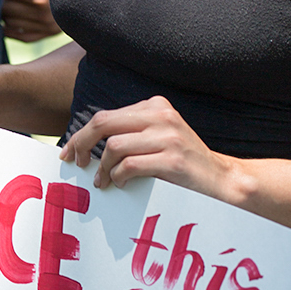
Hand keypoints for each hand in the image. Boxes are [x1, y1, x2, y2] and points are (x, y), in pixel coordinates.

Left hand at [59, 95, 241, 198]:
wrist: (222, 180)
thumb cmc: (182, 164)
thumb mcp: (157, 138)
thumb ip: (129, 134)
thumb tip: (84, 145)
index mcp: (155, 106)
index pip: (106, 116)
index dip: (82, 134)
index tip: (68, 152)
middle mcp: (161, 115)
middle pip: (103, 124)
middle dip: (81, 144)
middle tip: (75, 164)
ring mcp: (168, 136)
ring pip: (114, 146)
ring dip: (103, 168)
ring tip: (104, 181)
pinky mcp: (173, 159)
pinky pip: (130, 166)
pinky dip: (119, 177)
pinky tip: (121, 184)